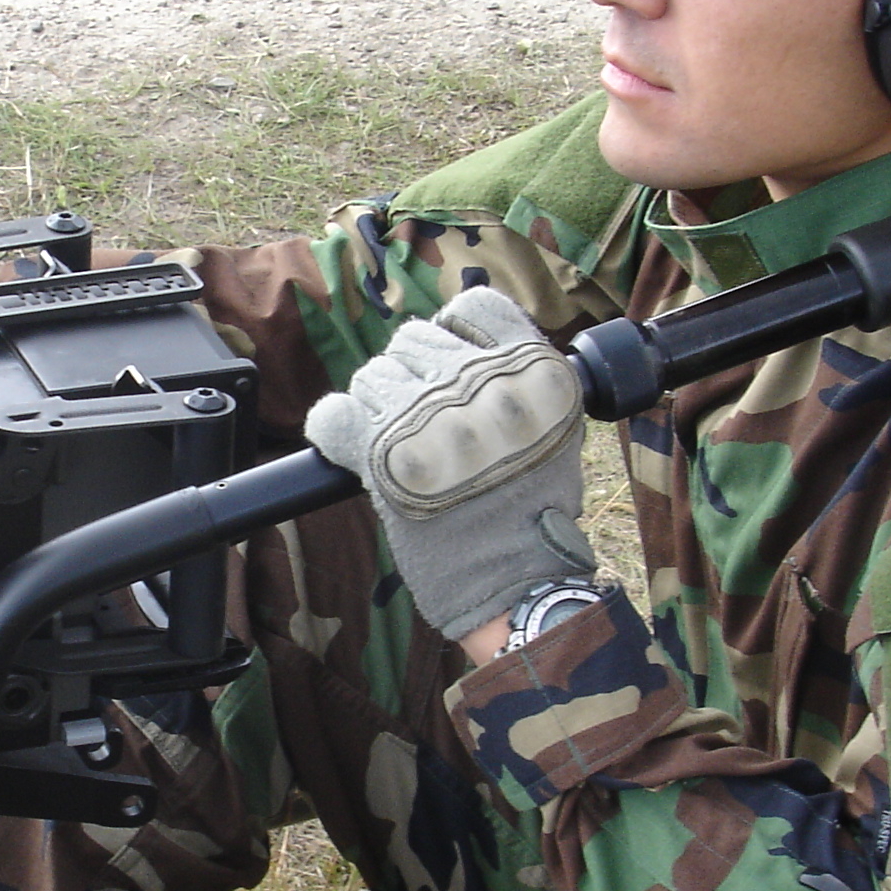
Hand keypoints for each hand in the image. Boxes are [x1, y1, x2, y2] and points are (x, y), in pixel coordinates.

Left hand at [302, 288, 596, 641]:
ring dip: (378, 407)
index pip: (472, 308)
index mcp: (529, 370)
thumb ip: (515, 379)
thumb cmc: (535, 514)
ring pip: (372, 377)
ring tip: (404, 446)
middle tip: (428, 423)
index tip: (455, 365)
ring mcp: (427, 417)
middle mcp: (478, 384)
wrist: (519, 582)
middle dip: (413, 377)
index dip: (455, 334)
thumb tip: (460, 348)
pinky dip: (334, 427)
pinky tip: (350, 444)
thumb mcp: (555, 428)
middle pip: (412, 340)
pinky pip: (335, 415)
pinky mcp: (383, 457)